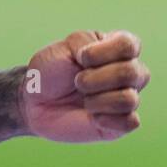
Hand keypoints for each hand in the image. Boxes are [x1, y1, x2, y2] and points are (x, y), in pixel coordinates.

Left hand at [20, 30, 149, 142]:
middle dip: (96, 78)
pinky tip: (92, 117)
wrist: (34, 103)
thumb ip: (89, 43)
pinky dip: (106, 119)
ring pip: (130, 99)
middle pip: (132, 72)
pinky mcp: (122, 123)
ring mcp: (127, 97)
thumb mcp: (63, 48)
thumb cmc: (51, 71)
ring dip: (97, 100)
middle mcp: (128, 72)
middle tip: (77, 81)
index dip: (105, 52)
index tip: (81, 57)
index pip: (129, 44)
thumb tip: (110, 61)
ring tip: (83, 99)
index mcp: (117, 48)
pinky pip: (130, 122)